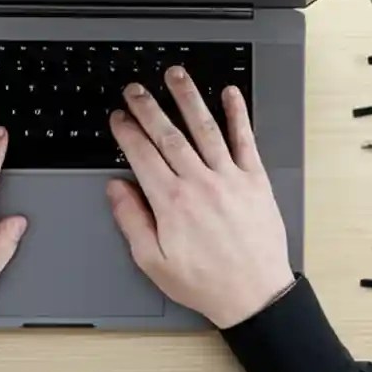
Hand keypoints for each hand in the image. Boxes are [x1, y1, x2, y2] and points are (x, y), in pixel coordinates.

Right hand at [106, 67, 294, 328]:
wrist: (254, 295)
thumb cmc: (205, 283)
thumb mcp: (153, 262)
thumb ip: (132, 220)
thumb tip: (116, 189)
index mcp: (171, 203)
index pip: (142, 155)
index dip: (126, 132)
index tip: (118, 118)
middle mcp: (200, 184)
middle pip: (168, 134)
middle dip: (148, 107)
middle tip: (135, 88)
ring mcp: (229, 178)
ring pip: (205, 128)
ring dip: (188, 98)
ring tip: (175, 75)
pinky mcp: (254, 181)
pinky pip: (245, 140)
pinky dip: (237, 115)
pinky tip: (230, 94)